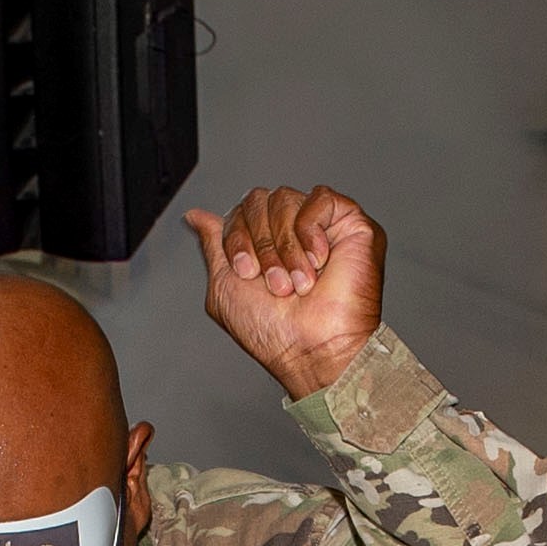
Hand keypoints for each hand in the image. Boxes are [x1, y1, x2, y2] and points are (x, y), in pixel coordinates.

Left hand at [184, 185, 383, 399]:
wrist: (312, 348)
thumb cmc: (272, 331)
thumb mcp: (225, 286)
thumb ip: (213, 245)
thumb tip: (195, 215)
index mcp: (266, 244)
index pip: (238, 210)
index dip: (237, 237)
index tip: (247, 274)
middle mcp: (293, 232)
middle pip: (258, 200)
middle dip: (261, 243)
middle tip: (275, 283)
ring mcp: (323, 226)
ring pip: (284, 198)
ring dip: (285, 246)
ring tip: (298, 282)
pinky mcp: (351, 223)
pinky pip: (320, 198)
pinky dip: (310, 231)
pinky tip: (319, 261)